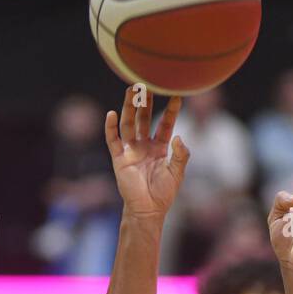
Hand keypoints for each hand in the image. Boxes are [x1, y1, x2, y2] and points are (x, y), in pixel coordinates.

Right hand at [104, 85, 188, 220]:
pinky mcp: (119, 159)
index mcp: (160, 148)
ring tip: (131, 90)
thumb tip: (178, 137)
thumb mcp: (177, 172)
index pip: (165, 124)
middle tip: (147, 83)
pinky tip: (112, 114)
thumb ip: (181, 154)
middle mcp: (144, 146)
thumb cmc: (163, 193)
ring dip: (129, 107)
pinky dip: (111, 128)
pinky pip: (113, 140)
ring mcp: (131, 151)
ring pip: (128, 124)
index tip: (177, 95)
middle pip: (144, 118)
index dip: (171, 110)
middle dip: (145, 102)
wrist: (148, 210)